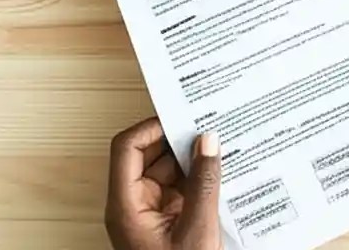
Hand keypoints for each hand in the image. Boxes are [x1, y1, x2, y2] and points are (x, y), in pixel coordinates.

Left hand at [105, 117, 223, 249]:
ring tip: (221, 150)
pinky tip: (221, 173)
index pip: (127, 150)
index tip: (180, 118)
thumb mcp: (196, 229)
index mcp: (126, 206)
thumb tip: (208, 144)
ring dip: (194, 160)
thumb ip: (203, 184)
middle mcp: (134, 205)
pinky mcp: (169, 219)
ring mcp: (151, 212)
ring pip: (170, 171)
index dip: (151, 128)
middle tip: (208, 129)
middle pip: (150, 156)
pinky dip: (201, 178)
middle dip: (179, 141)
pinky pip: (183, 188)